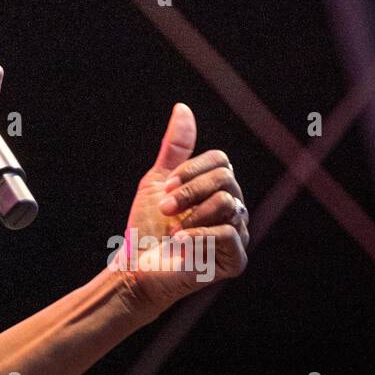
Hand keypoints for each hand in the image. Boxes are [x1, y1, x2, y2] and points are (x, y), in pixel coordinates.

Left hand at [114, 103, 249, 314]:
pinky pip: (229, 234)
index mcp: (219, 189)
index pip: (221, 161)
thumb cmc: (147, 227)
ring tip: (171, 228)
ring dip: (192, 213)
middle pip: (225, 179)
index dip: (191, 170)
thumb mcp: (158, 181)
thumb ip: (175, 148)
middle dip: (189, 190)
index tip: (166, 188)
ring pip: (228, 203)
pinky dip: (198, 234)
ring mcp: (237, 235)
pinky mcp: (235, 260)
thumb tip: (183, 107)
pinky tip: (180, 242)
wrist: (137, 267)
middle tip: (165, 208)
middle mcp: (234, 209)